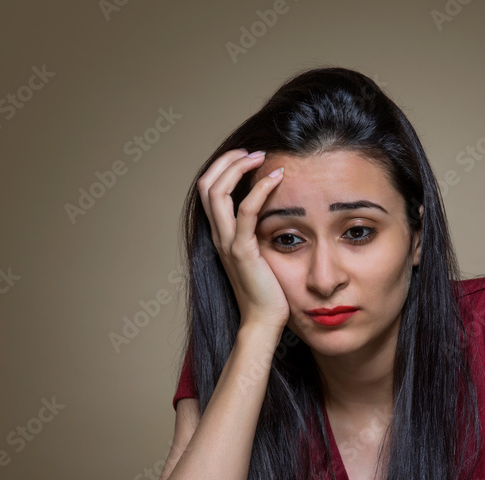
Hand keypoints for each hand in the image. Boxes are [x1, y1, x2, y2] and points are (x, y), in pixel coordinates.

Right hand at [196, 148, 288, 330]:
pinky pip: (245, 212)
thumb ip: (259, 234)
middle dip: (228, 161)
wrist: (264, 322)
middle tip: (255, 152)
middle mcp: (219, 236)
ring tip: (263, 157)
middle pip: (206, 184)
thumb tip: (275, 213)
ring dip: (238, 167)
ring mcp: (228, 243)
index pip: (209, 190)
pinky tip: (277, 177)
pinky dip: (259, 189)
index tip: (248, 157)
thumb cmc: (268, 292)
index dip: (224, 168)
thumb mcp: (260, 255)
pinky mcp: (243, 251)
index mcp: (221, 235)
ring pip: (217, 193)